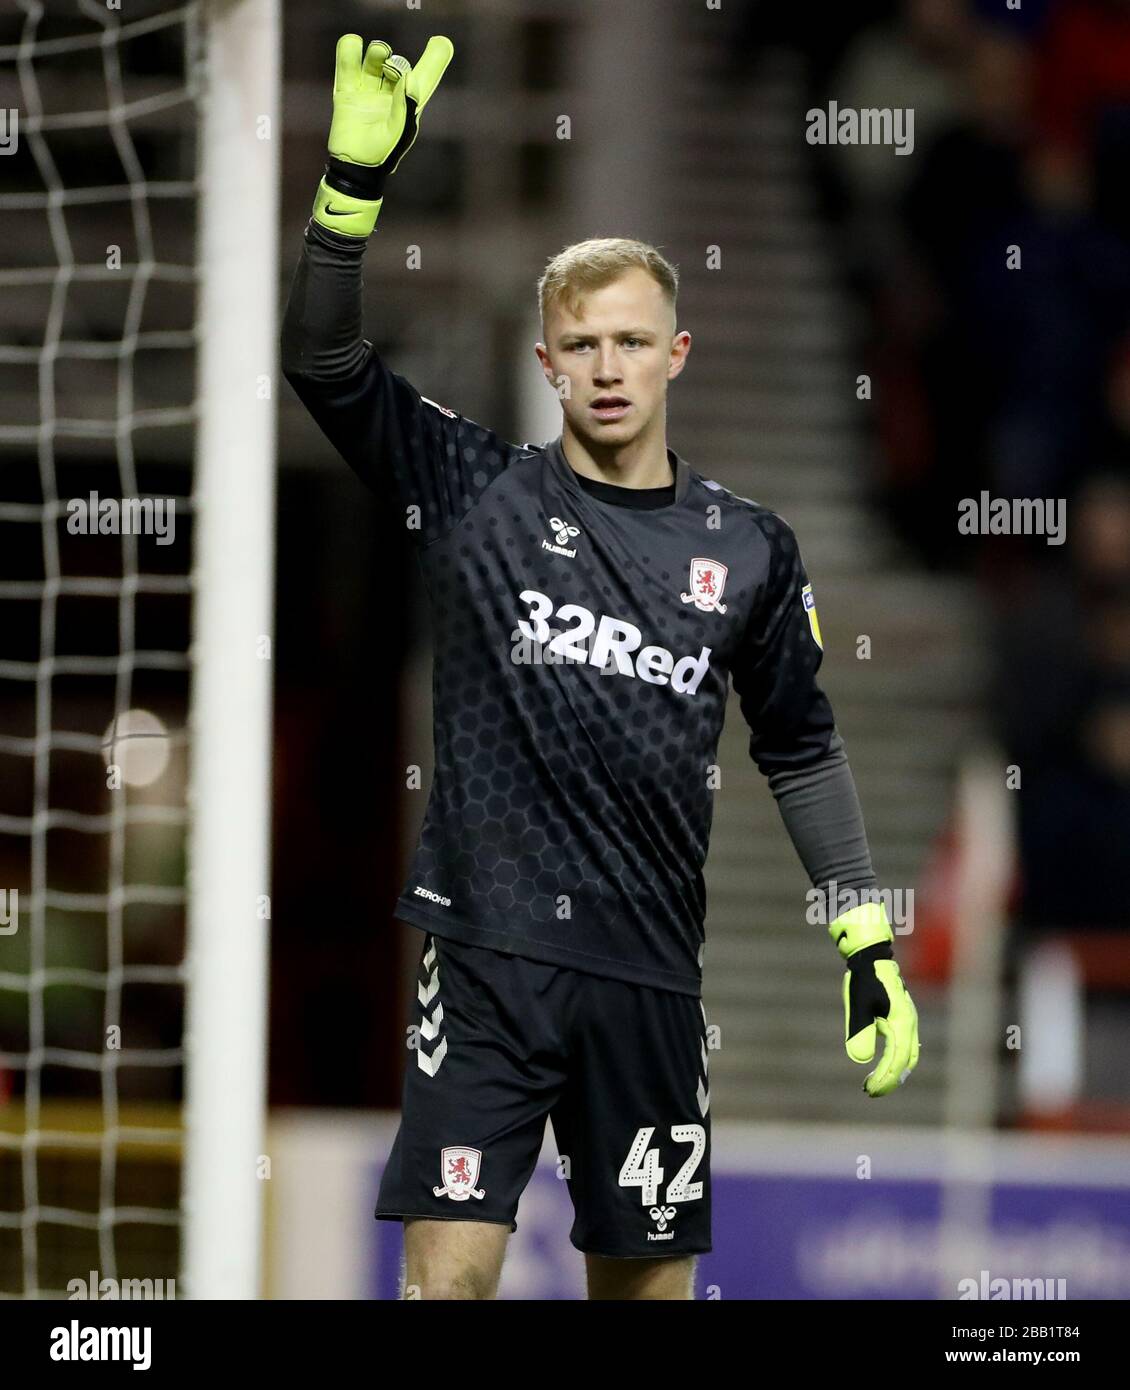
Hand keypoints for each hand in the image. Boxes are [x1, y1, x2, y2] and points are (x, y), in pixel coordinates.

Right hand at [313, 33, 453, 237]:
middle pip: (396, 65)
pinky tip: (352, 45)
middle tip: (390, 68)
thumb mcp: (400, 133)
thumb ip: (406, 106)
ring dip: (377, 52)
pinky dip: (349, 50)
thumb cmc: (383, 155)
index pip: (425, 76)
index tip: (441, 42)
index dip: (434, 58)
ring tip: (378, 54)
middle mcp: (390, 95)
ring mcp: (368, 92)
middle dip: (395, 62)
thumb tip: (409, 76)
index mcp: (409, 105)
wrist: (355, 169)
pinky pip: (347, 64)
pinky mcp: (347, 93)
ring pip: (373, 60)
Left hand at [842, 944, 919, 1096]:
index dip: (884, 1078)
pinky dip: (896, 1062)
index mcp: (901, 1023)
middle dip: (889, 1080)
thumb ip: (860, 1031)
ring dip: (893, 1072)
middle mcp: (910, 1025)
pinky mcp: (903, 1020)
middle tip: (869, 1091)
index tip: (869, 1090)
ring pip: (908, 1056)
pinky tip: (882, 1067)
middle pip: (906, 1063)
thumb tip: (860, 1060)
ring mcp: (909, 1022)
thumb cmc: (864, 980)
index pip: (897, 1061)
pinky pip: (906, 1047)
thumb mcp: (858, 1006)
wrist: (872, 959)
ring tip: (873, 1083)